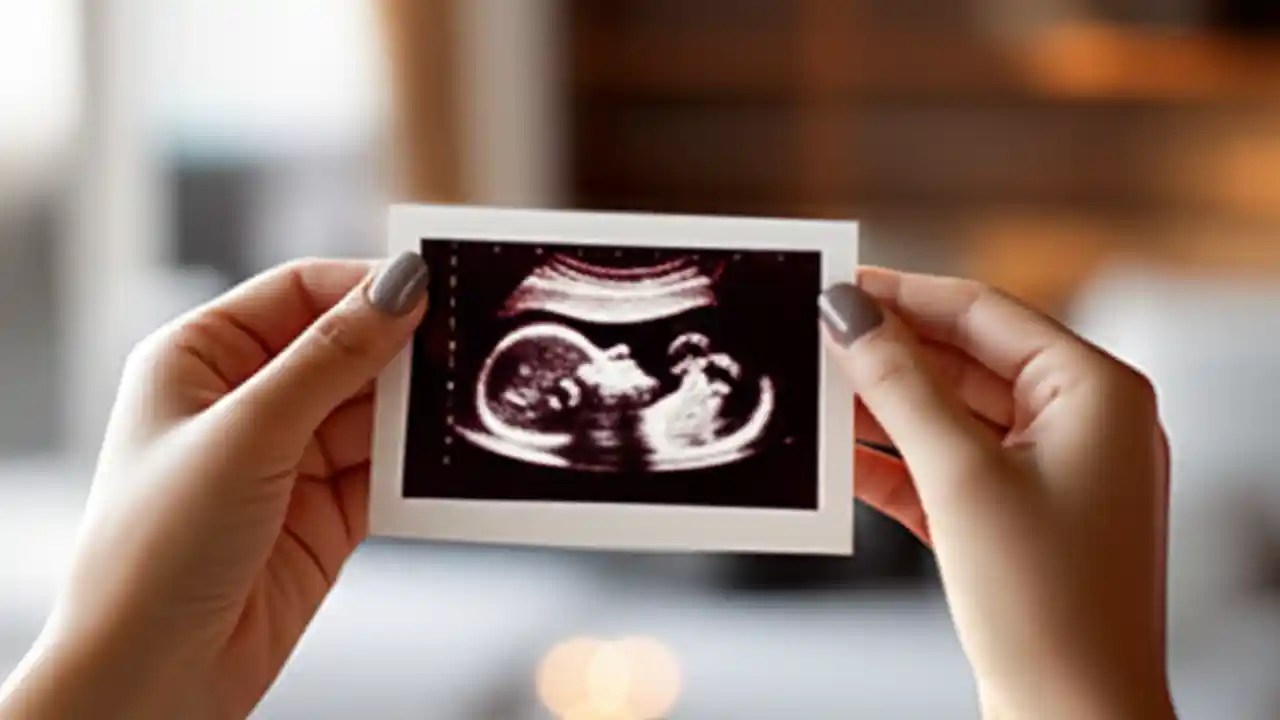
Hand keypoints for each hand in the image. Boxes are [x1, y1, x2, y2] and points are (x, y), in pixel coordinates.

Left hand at [0, 254, 428, 718]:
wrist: (152, 678)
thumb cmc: (155, 549)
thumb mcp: (247, 432)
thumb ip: (332, 357)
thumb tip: (400, 288)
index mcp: (201, 358)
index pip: (299, 294)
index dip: (366, 287)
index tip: (434, 287)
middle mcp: (245, 401)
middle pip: (347, 348)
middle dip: (403, 350)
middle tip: (468, 343)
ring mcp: (288, 459)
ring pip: (374, 412)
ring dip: (416, 411)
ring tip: (469, 402)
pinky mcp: (325, 514)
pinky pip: (386, 471)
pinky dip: (418, 465)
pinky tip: (448, 457)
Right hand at [820, 269, 1173, 719]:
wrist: (1073, 719)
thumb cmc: (1048, 604)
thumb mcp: (960, 476)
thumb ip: (899, 386)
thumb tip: (849, 315)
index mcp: (1095, 391)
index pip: (984, 312)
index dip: (905, 293)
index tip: (839, 283)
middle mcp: (1080, 423)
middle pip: (963, 361)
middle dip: (888, 354)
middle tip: (815, 338)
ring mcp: (1048, 474)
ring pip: (949, 416)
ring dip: (883, 409)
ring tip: (815, 394)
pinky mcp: (1014, 520)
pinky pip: (945, 468)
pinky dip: (894, 462)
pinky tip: (840, 458)